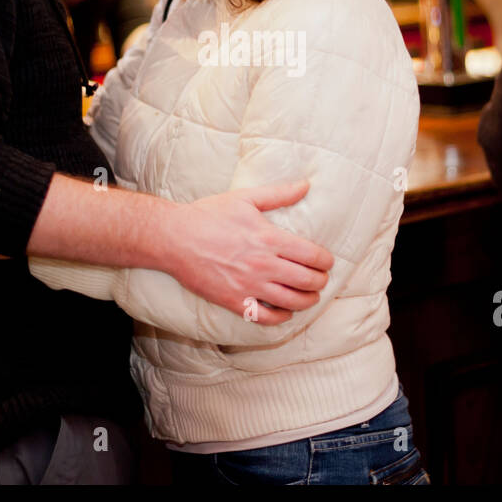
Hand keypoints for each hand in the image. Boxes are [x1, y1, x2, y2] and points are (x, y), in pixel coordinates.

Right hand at [164, 180, 332, 324]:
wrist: (174, 238)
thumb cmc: (208, 215)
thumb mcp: (245, 198)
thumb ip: (279, 193)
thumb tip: (306, 185)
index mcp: (269, 238)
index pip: (312, 256)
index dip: (325, 261)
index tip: (327, 262)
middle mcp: (263, 265)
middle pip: (307, 281)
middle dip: (320, 281)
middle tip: (321, 279)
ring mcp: (249, 286)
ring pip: (292, 301)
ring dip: (307, 301)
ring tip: (310, 296)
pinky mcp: (234, 302)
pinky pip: (266, 317)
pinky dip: (282, 317)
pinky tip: (286, 311)